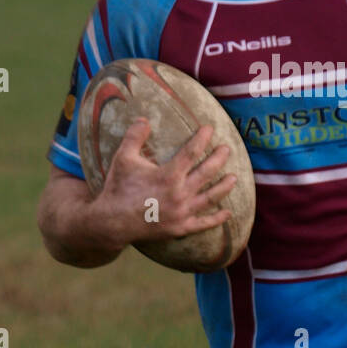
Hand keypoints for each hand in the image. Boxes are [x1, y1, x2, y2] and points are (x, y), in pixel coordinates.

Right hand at [92, 120, 235, 249]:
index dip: (202, 138)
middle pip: (207, 172)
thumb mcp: (122, 159)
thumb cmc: (118, 188)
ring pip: (210, 197)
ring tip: (234, 178)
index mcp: (168, 175)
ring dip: (224, 187)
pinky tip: (228, 213)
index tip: (210, 128)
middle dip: (219, 159)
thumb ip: (134, 137)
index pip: (192, 152)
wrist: (112, 223)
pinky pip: (203, 223)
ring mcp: (182, 213)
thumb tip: (144, 119)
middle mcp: (180, 194)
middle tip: (227, 149)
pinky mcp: (180, 228)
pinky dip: (217, 218)